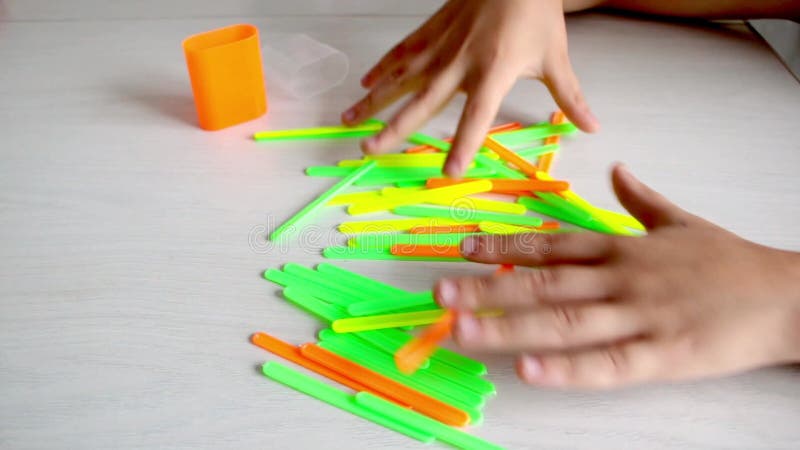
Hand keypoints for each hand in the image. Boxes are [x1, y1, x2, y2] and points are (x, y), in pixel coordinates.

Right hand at [341, 0, 599, 176]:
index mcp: (493, 72)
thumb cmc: (537, 14)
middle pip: (423, 101)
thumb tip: (592, 127)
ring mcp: (441, 45)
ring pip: (402, 76)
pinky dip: (382, 67)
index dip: (462, 144)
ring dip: (374, 100)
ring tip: (349, 121)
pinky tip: (365, 83)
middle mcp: (461, 62)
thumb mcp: (556, 57)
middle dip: (394, 127)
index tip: (448, 171)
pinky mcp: (432, 29)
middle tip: (369, 148)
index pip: (476, 117)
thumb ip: (569, 97)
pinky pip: (402, 51)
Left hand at [434, 164, 799, 388]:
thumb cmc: (729, 262)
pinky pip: (607, 363)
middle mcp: (620, 277)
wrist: (787, 296)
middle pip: (542, 282)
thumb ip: (642, 199)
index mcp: (621, 247)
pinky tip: (528, 370)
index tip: (460, 248)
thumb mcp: (681, 221)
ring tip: (461, 329)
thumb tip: (619, 169)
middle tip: (439, 292)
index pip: (549, 244)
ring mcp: (640, 316)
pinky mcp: (663, 354)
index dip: (502, 246)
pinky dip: (565, 369)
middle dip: (485, 288)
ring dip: (507, 326)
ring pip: (563, 321)